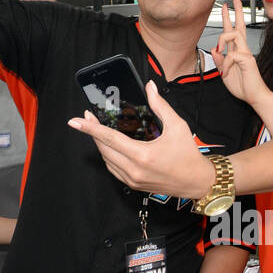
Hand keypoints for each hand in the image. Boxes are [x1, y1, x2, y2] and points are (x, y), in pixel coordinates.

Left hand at [68, 84, 213, 198]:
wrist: (196, 181)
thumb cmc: (188, 155)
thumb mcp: (177, 126)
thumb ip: (160, 105)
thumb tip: (150, 87)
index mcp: (143, 155)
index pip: (110, 138)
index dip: (90, 128)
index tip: (75, 121)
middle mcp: (134, 170)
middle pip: (104, 148)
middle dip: (93, 132)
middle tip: (88, 118)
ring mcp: (132, 179)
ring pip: (106, 160)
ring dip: (100, 145)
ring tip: (98, 130)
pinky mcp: (133, 184)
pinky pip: (113, 169)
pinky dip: (108, 156)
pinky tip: (110, 146)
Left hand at [212, 0, 269, 108]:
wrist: (254, 96)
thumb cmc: (243, 86)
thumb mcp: (225, 73)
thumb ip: (220, 61)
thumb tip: (215, 50)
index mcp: (237, 51)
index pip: (232, 30)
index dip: (228, 17)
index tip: (226, 6)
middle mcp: (243, 49)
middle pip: (240, 25)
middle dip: (236, 10)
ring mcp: (246, 53)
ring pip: (235, 34)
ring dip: (224, 38)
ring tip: (220, 49)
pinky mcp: (248, 60)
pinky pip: (233, 55)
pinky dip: (226, 63)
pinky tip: (226, 72)